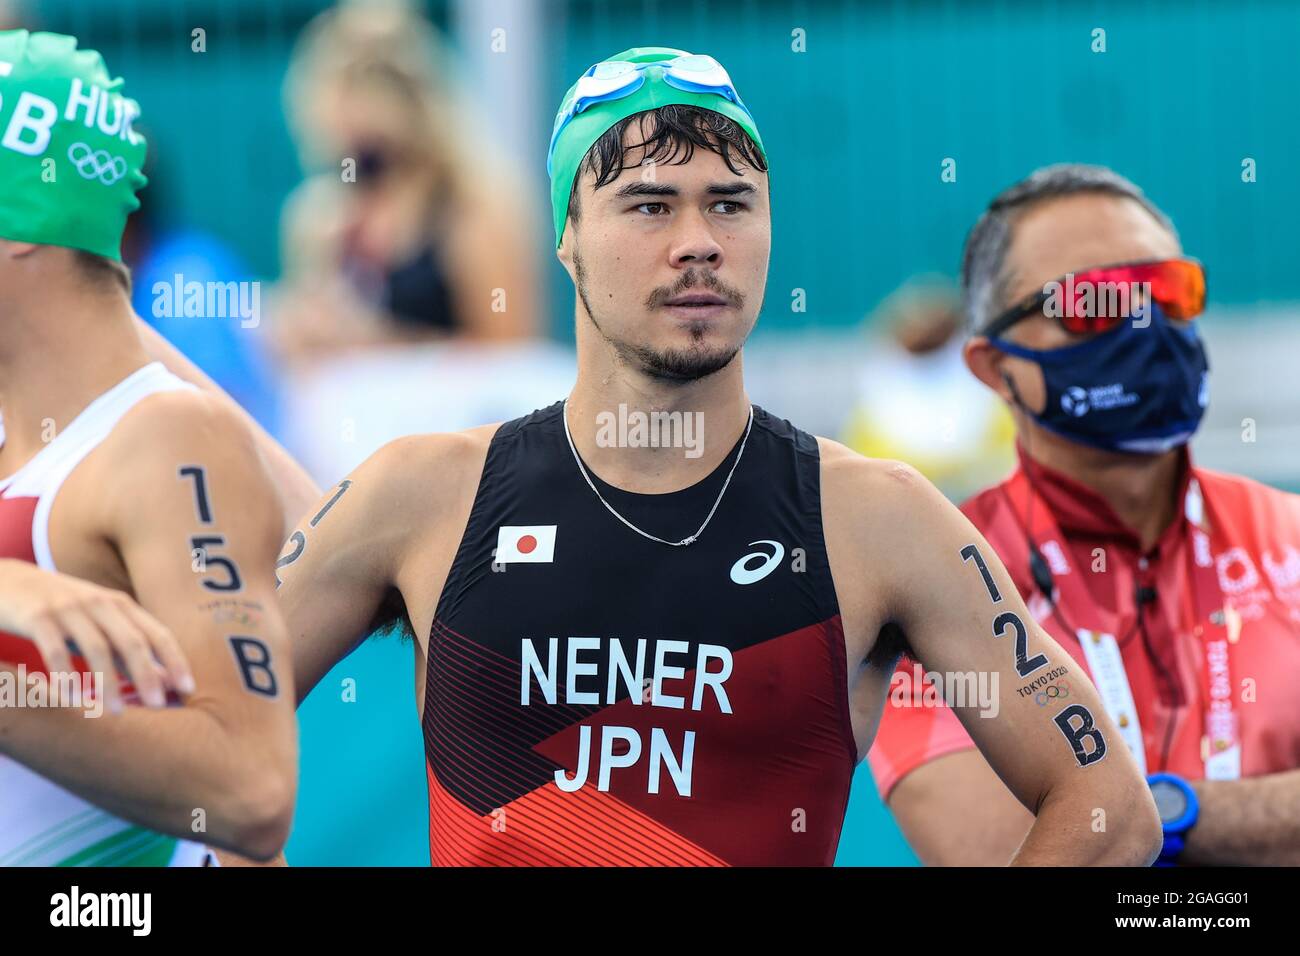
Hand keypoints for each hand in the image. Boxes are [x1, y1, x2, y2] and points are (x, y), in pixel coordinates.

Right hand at [0, 559, 192, 712]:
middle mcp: (98, 602)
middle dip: (148, 674)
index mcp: (119, 605)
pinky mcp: (37, 617)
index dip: (175, 660)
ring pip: (97, 647)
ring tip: (117, 712)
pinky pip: (55, 651)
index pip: (157, 633)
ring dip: (109, 682)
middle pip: (132, 641)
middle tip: (158, 705)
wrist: (5, 581)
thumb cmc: (59, 610)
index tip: (188, 688)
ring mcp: (68, 608)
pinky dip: (66, 677)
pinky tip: (74, 701)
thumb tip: (163, 680)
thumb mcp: (97, 625)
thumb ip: (127, 651)